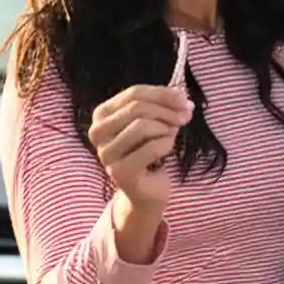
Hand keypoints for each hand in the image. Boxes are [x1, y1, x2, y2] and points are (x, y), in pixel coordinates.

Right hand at [88, 85, 192, 208]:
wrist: (146, 189)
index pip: (134, 93)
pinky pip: (151, 148)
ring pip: (141, 126)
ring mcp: (106, 154)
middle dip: (167, 110)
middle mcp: (97, 133)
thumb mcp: (154, 121)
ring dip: (166, 127)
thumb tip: (181, 97)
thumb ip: (163, 105)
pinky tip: (167, 148)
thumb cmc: (149, 151)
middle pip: (136, 108)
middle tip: (186, 117)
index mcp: (102, 115)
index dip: (163, 94)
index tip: (185, 100)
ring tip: (172, 134)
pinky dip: (167, 144)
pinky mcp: (119, 173)